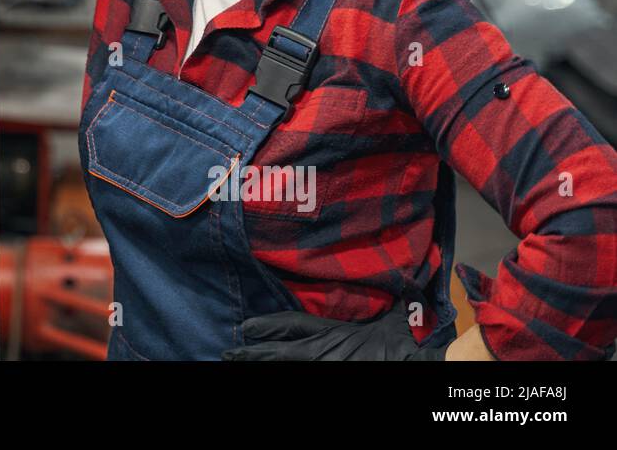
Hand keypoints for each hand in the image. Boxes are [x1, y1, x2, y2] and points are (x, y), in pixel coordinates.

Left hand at [221, 299, 449, 360]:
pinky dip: (282, 373)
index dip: (268, 326)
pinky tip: (262, 375)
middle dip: (253, 351)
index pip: (294, 326)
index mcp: (338, 334)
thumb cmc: (412, 343)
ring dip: (261, 365)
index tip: (246, 326)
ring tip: (236, 363)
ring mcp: (327, 368)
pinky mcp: (333, 376)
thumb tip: (405, 271)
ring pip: (286, 368)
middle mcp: (326, 353)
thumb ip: (395, 295)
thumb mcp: (401, 315)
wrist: (420, 364)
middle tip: (227, 352)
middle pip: (281, 352)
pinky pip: (300, 377)